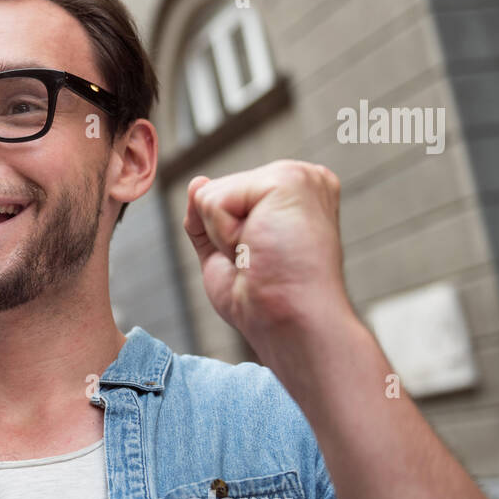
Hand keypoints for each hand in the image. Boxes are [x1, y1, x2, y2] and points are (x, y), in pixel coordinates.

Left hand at [182, 159, 352, 356]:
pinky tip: (260, 248)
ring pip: (208, 195)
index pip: (224, 197)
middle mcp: (301, 179)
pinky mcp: (286, 180)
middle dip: (221, 236)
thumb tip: (196, 182)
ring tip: (262, 255)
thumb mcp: (225, 253)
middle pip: (213, 192)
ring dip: (223, 238)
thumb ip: (209, 216)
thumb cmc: (265, 300)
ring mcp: (297, 176)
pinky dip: (223, 235)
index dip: (226, 238)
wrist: (289, 322)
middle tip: (261, 261)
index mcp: (293, 195)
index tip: (262, 260)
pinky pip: (212, 201)